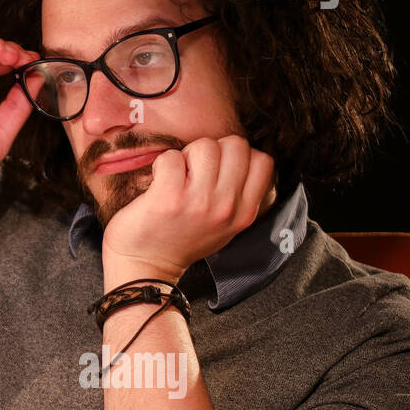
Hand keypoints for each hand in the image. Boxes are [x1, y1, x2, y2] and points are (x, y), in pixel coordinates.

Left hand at [100, 135, 275, 288]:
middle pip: (235, 145)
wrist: (147, 265)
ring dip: (187, 155)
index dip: (239, 156)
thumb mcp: (225, 225)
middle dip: (213, 150)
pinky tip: (159, 182)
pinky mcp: (169, 197)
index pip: (263, 161)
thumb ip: (239, 195)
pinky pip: (172, 156)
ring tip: (177, 177)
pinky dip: (163, 163)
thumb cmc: (183, 239)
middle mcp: (227, 207)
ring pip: (205, 145)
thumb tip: (243, 155)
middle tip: (195, 170)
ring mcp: (199, 202)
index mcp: (245, 213)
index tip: (219, 169)